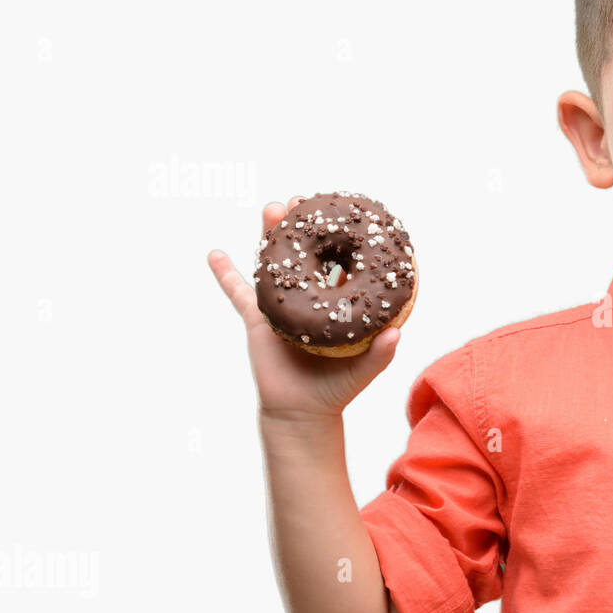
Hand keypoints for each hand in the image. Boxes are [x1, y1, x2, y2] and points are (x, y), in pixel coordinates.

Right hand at [207, 195, 401, 420]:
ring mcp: (282, 304)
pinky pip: (238, 293)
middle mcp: (309, 298)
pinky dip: (225, 274)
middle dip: (303, 226)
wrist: (301, 412)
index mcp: (335, 302)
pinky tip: (215, 253)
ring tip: (271, 209)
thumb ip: (381, 354)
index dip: (341, 239)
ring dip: (270, 235)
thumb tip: (398, 334)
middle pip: (306, 254)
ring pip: (274, 263)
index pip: (340, 264)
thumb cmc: (336, 389)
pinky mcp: (257, 319)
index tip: (343, 213)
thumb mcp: (363, 370)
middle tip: (301, 200)